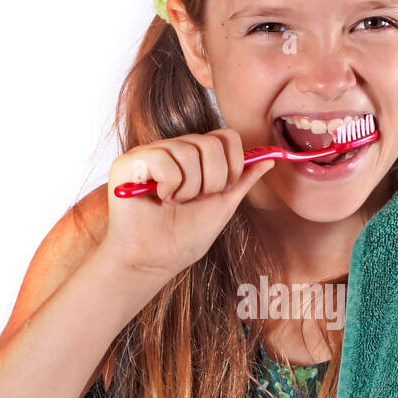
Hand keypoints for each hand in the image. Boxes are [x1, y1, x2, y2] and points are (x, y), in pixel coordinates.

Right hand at [103, 128, 275, 280]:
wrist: (155, 261)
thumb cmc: (183, 238)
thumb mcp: (223, 206)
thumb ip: (242, 181)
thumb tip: (269, 158)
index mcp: (194, 157)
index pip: (224, 136)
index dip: (232, 163)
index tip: (222, 190)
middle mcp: (172, 149)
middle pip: (210, 142)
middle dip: (213, 180)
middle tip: (196, 200)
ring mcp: (150, 153)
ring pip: (188, 150)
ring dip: (190, 188)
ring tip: (175, 203)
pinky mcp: (128, 163)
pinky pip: (164, 159)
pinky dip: (170, 184)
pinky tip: (159, 199)